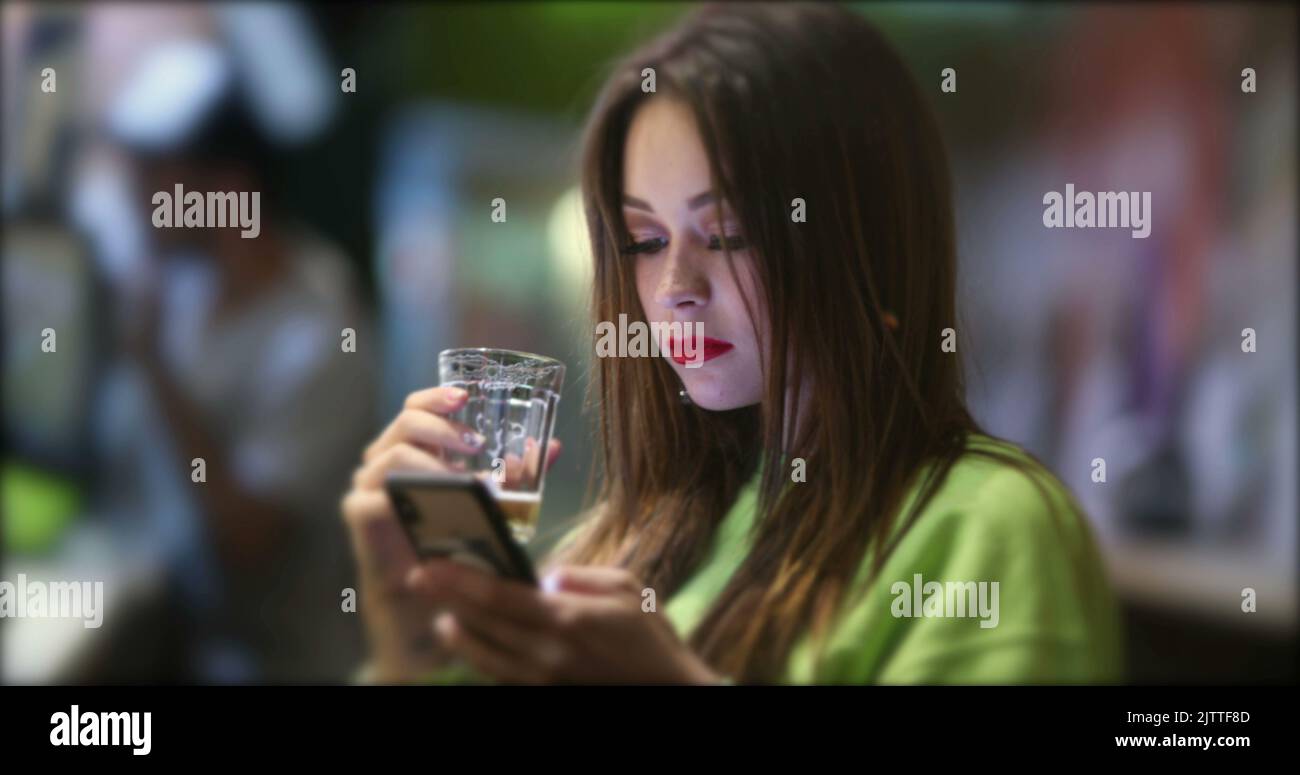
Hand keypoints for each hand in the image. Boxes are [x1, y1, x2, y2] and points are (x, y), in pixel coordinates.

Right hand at [340, 385, 560, 682]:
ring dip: (431, 464)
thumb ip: (516, 475)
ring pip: (390, 455)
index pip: (416, 407)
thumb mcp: (488, 502)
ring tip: (463, 481)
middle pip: (405, 423)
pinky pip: (376, 497)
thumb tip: (555, 448)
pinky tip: (434, 506)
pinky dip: (408, 497)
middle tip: (477, 446)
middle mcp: (384, 460)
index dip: (437, 397)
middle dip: (443, 430)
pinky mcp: (360, 515)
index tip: (466, 398)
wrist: (422, 599)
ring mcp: (368, 486)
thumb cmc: (452, 544)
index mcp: (412, 448)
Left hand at [410, 561, 722, 684]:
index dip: (461, 580)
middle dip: (446, 599)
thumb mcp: (627, 588)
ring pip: (484, 656)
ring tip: (440, 615)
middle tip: (418, 579)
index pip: (500, 596)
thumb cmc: (651, 637)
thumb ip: (581, 576)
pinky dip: (479, 658)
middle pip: (482, 624)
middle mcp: (547, 652)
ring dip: (457, 634)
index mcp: (567, 618)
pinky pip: (500, 676)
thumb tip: (545, 576)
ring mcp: (543, 679)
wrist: (669, 692)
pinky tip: (468, 642)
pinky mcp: (544, 694)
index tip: (432, 565)